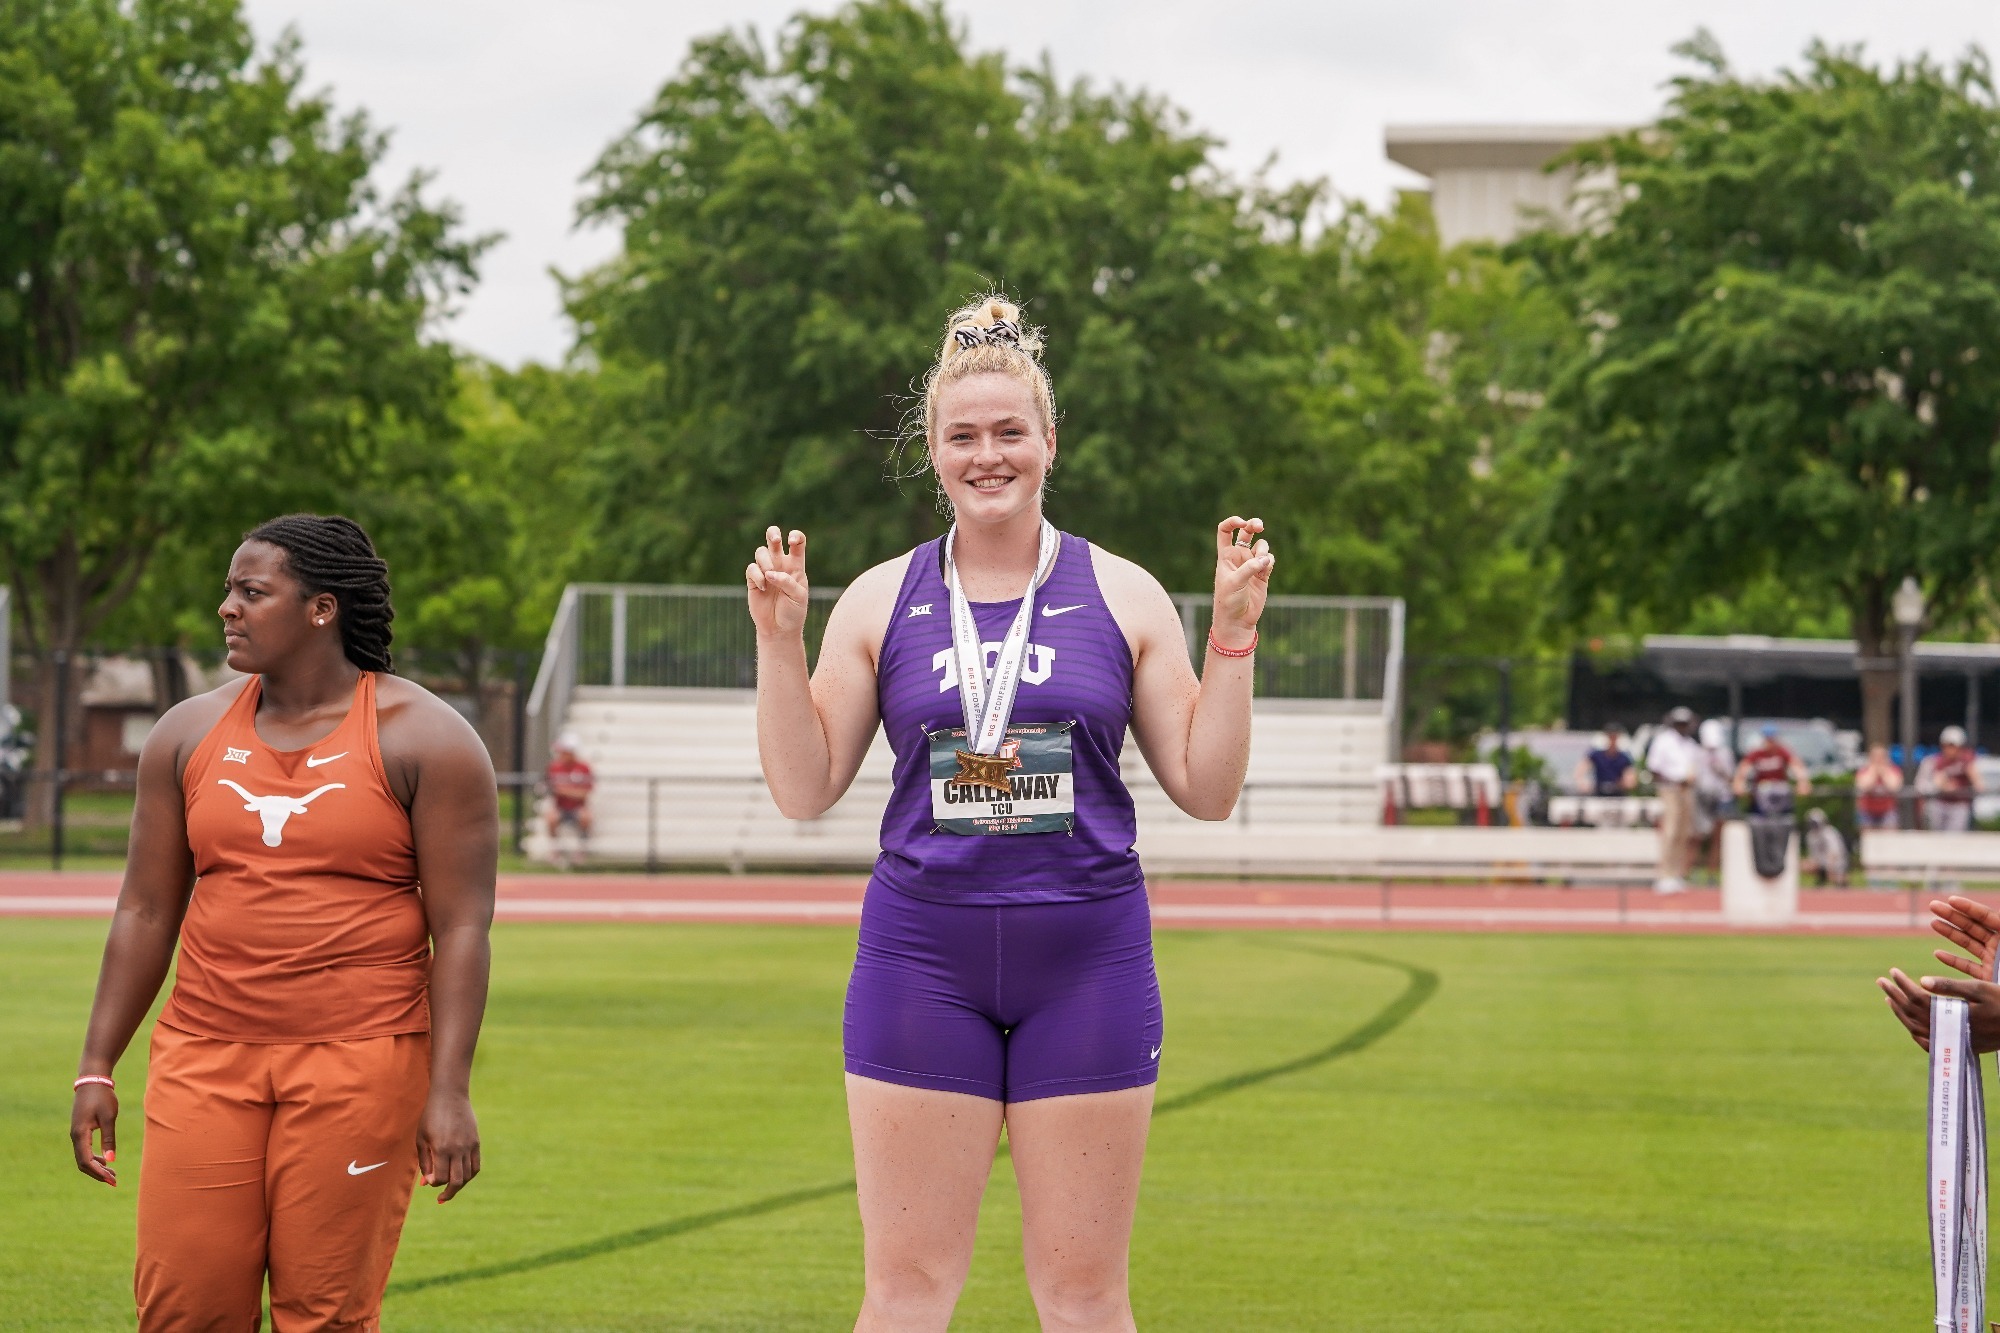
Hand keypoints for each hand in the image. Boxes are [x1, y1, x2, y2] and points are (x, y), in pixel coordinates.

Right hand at [70, 1084, 117, 1185]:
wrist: (92, 1081)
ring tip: (112, 1173)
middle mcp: (75, 1136)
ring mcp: (76, 1134)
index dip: (98, 1173)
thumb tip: (112, 1160)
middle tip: (114, 1181)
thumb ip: (109, 1139)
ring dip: (97, 1166)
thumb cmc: (102, 1097)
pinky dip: (95, 1158)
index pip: (86, 1161)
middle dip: (97, 1173)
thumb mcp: (109, 1117)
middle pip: (83, 1163)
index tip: (111, 1180)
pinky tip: (106, 1160)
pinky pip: (85, 1150)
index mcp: (80, 1134)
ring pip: (83, 1157)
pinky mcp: (81, 1131)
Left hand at [417, 1091, 480, 1202]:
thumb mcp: (421, 1139)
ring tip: (450, 1187)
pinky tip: (461, 1176)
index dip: (434, 1183)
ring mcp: (469, 1146)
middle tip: (441, 1199)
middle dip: (448, 1193)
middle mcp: (457, 1149)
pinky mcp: (476, 1142)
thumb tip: (426, 1183)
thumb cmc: (431, 1117)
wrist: (450, 1096)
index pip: (441, 1178)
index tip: (428, 1180)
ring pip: (468, 1175)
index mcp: (441, 1148)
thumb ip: (424, 1162)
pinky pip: (475, 1165)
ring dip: (459, 1185)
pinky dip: (469, 1175)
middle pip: (456, 1181)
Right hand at [746, 527, 809, 637]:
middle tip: (775, 540)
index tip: (792, 541)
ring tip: (770, 575)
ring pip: (760, 552)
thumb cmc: (794, 612)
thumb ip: (787, 582)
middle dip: (773, 534)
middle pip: (774, 539)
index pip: (797, 543)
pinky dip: (757, 575)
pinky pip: (751, 568)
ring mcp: (766, 571)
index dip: (795, 536)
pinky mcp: (753, 580)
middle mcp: (780, 565)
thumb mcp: (798, 597)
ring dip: (765, 560)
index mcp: (796, 565)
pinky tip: (763, 587)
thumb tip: (771, 573)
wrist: (779, 629)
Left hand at [1212, 516, 1273, 642]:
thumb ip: (1249, 568)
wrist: (1238, 620)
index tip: (1241, 522)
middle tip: (1259, 526)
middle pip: (1246, 532)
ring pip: (1261, 546)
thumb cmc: (1228, 601)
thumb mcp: (1234, 582)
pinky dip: (1269, 561)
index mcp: (1225, 555)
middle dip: (1254, 525)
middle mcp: (1238, 557)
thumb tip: (1265, 559)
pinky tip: (1265, 569)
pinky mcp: (1263, 574)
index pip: (1225, 531)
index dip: (1232, 522)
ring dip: (1263, 549)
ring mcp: (1251, 564)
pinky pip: (1269, 560)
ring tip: (1261, 562)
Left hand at [1879, 966, 1999, 1055]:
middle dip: (1895, 995)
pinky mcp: (1958, 1048)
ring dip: (1900, 1012)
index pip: (1918, 1000)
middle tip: (1881, 981)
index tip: (1892, 971)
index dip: (1903, 985)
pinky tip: (1908, 1020)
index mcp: (1953, 1015)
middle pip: (1913, 1014)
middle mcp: (1950, 1032)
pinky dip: (1914, 1030)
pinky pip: (1928, 1042)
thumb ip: (1950, 986)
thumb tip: (1921, 981)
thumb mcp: (1979, 989)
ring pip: (1917, 1029)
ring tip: (1889, 997)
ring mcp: (1953, 1043)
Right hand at [1929, 894, 1999, 981]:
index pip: (1988, 917)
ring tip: (1933, 923)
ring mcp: (1994, 962)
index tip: (1951, 900)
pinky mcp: (1988, 978)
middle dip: (1954, 915)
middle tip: (1933, 905)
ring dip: (1950, 933)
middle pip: (1974, 926)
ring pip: (1968, 944)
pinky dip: (1953, 960)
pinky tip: (1938, 954)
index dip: (1969, 908)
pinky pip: (1968, 966)